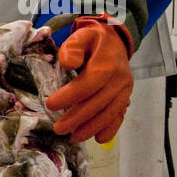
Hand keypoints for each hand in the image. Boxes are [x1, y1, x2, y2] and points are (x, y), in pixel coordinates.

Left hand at [46, 15, 133, 143]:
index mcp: (108, 63)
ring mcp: (125, 90)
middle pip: (98, 102)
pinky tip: (99, 139)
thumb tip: (69, 63)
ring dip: (92, 127)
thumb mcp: (81, 37)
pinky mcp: (126, 98)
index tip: (50, 104)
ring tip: (73, 137)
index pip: (89, 83)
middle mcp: (120, 79)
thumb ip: (72, 48)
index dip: (70, 96)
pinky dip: (110, 128)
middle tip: (58, 128)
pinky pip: (119, 115)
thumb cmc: (92, 41)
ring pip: (109, 112)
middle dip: (77, 118)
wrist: (114, 42)